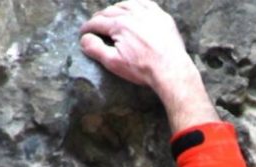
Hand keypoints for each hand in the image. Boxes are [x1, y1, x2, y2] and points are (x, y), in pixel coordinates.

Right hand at [80, 0, 219, 132]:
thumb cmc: (143, 69)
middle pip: (110, 11)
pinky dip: (136, 4)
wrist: (172, 70)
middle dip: (100, 18)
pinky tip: (134, 7)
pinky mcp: (162, 17)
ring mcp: (149, 14)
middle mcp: (133, 14)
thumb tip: (85, 39)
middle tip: (96, 24)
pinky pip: (146, 4)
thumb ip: (95, 49)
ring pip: (127, 4)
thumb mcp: (114, 63)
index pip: (97, 22)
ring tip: (112, 14)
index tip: (83, 32)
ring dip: (117, 8)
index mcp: (119, 25)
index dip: (88, 27)